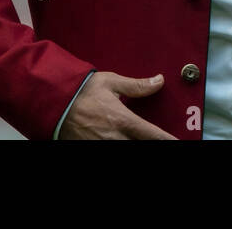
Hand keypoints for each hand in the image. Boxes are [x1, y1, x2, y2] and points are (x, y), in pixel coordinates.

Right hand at [57, 71, 178, 139]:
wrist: (52, 101)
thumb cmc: (81, 90)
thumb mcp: (111, 83)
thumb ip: (137, 86)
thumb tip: (158, 81)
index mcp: (123, 120)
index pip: (153, 135)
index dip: (168, 140)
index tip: (179, 142)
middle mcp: (115, 137)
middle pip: (141, 146)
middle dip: (150, 143)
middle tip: (157, 139)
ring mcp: (101, 146)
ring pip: (126, 150)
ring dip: (134, 144)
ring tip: (137, 138)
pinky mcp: (88, 148)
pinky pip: (107, 151)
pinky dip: (119, 144)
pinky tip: (122, 139)